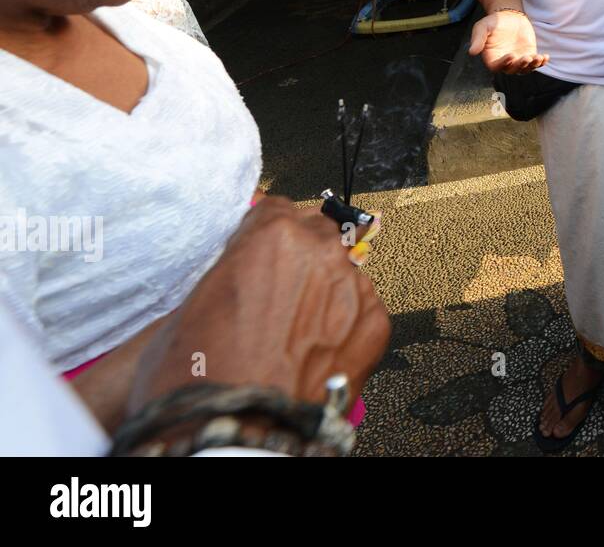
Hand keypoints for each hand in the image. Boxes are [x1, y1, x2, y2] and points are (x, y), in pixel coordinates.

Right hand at [127, 197, 389, 413]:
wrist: (233, 435)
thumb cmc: (197, 381)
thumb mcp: (188, 309)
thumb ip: (226, 278)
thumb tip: (235, 281)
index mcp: (271, 235)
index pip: (278, 210)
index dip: (265, 236)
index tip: (262, 253)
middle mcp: (320, 253)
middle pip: (317, 236)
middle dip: (299, 259)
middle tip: (279, 294)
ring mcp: (353, 289)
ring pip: (343, 273)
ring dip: (324, 293)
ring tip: (295, 332)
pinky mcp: (375, 325)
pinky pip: (362, 310)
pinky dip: (345, 325)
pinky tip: (317, 351)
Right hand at [469, 10, 547, 73]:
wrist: (509, 16)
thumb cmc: (494, 21)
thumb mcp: (483, 27)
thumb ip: (478, 39)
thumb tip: (471, 52)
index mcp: (492, 58)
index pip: (496, 67)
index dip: (503, 64)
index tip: (511, 55)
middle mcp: (505, 62)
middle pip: (512, 70)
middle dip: (520, 65)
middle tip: (527, 57)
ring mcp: (518, 60)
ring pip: (525, 69)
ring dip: (532, 66)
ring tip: (538, 57)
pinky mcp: (529, 55)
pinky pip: (535, 63)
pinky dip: (541, 62)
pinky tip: (545, 57)